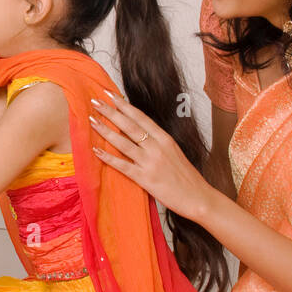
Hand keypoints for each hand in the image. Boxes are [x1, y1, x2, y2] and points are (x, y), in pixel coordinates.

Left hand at [88, 91, 215, 221]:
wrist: (199, 197)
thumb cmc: (187, 177)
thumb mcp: (174, 152)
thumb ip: (158, 143)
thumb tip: (139, 133)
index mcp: (165, 138)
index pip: (140, 117)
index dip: (123, 105)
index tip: (110, 94)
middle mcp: (157, 147)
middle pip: (129, 125)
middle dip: (110, 111)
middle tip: (95, 101)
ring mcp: (150, 162)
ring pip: (123, 142)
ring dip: (105, 130)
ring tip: (92, 120)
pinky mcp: (145, 178)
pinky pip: (122, 165)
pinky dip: (108, 158)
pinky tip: (96, 150)